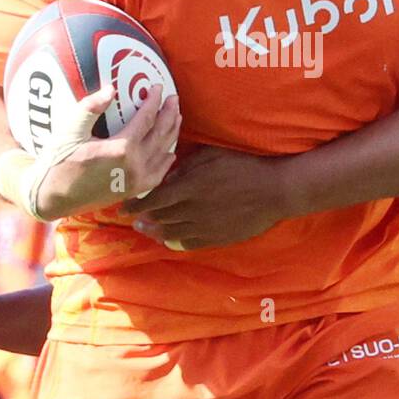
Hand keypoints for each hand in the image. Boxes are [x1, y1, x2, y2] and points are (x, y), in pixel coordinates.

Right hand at [33, 88, 181, 218]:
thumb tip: (110, 89)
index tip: (158, 87)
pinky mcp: (133, 191)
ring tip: (176, 118)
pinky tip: (170, 152)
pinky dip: (166, 161)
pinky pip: (158, 174)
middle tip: (174, 98)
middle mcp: (135, 166)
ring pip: (163, 154)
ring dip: (171, 134)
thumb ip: (90, 108)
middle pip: (161, 135)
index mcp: (122, 149)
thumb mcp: (70, 130)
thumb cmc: (59, 162)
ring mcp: (136, 181)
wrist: (52, 197)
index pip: (146, 119)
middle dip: (169, 114)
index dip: (154, 101)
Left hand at [123, 146, 289, 249]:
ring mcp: (204, 227)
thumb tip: (166, 172)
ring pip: (171, 233)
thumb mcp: (213, 155)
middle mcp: (192, 210)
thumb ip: (186, 164)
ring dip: (154, 231)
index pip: (153, 199)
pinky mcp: (216, 238)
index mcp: (190, 187)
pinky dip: (174, 242)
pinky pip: (188, 244)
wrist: (275, 191)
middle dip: (143, 217)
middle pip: (159, 217)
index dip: (136, 204)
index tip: (123, 206)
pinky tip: (168, 239)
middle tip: (131, 217)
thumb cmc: (244, 166)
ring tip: (145, 228)